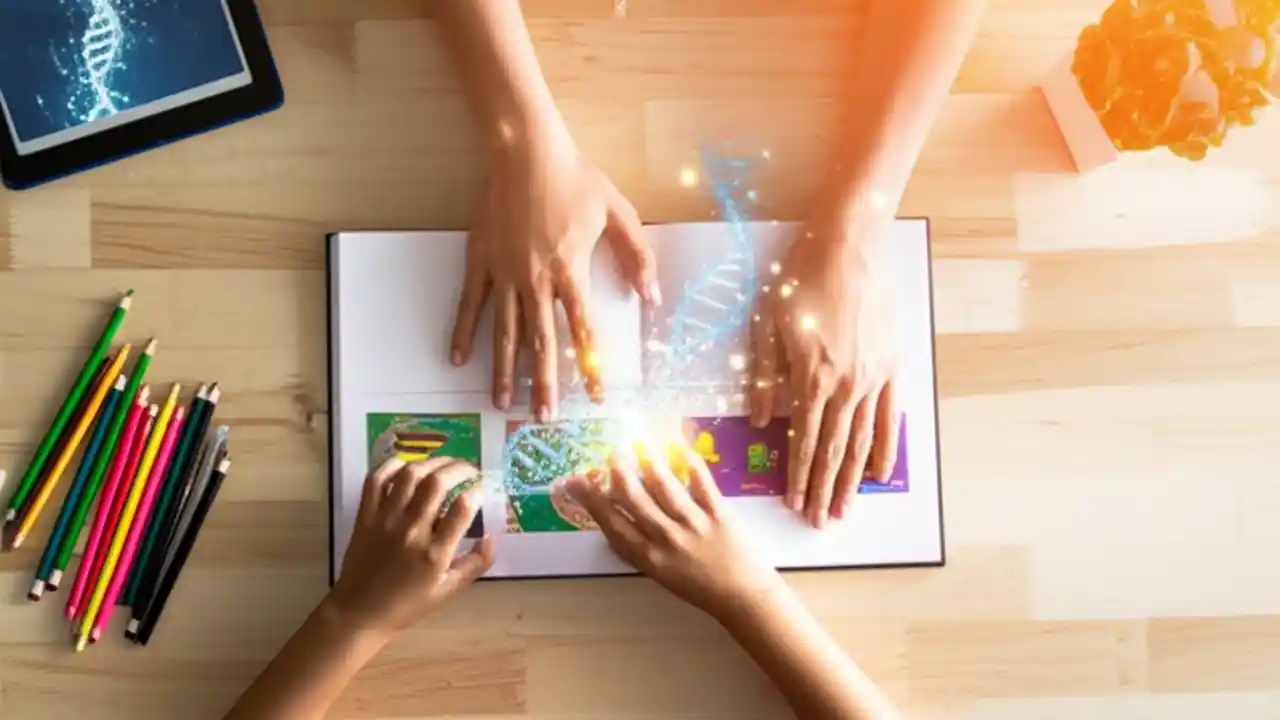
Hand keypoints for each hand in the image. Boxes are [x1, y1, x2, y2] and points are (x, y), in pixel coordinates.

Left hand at [328, 458, 494, 636]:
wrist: (359, 613)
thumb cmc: (407, 605)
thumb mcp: (449, 590)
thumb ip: (476, 563)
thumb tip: (493, 536)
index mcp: (435, 553)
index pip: (462, 508)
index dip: (478, 490)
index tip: (483, 488)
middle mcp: (411, 531)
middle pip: (438, 483)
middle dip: (459, 468)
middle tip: (469, 469)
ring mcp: (385, 520)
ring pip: (410, 475)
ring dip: (432, 462)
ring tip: (445, 463)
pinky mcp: (365, 516)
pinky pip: (376, 480)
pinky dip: (392, 465)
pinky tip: (407, 464)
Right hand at [450, 132, 656, 421]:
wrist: (526, 150)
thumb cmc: (575, 178)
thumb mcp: (619, 213)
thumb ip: (637, 257)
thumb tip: (651, 297)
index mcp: (570, 271)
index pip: (583, 331)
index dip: (591, 367)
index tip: (596, 396)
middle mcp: (536, 279)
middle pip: (541, 342)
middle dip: (544, 383)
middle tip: (545, 416)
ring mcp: (504, 272)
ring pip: (504, 332)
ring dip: (504, 370)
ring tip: (502, 402)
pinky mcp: (480, 260)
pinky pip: (470, 303)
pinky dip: (464, 331)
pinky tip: (458, 358)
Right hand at [566, 446, 782, 619]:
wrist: (743, 598)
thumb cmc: (700, 588)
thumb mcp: (661, 575)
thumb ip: (640, 550)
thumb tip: (614, 526)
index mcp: (649, 557)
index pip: (613, 524)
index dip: (592, 501)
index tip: (576, 481)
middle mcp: (667, 539)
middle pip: (636, 500)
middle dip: (620, 474)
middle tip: (610, 453)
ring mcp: (694, 525)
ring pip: (665, 488)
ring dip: (649, 463)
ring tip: (638, 444)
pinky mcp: (720, 514)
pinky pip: (702, 484)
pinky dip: (690, 465)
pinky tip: (680, 448)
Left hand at [749, 202, 901, 527]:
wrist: (850, 244)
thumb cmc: (800, 278)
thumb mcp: (765, 324)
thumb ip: (763, 377)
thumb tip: (758, 422)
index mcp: (810, 376)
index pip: (803, 441)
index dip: (798, 476)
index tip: (794, 504)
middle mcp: (846, 384)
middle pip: (833, 450)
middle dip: (823, 490)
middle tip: (819, 523)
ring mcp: (874, 377)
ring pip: (862, 441)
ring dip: (852, 480)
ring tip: (844, 509)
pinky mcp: (892, 365)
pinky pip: (890, 417)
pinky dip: (885, 448)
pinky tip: (880, 473)